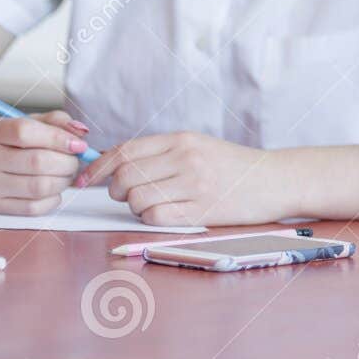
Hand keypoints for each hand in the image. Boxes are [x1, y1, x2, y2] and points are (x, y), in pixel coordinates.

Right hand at [0, 110, 88, 215]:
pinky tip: (53, 190)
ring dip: (63, 181)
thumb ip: (54, 122)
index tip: (78, 144)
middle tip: (76, 161)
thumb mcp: (22, 122)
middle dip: (68, 162)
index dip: (59, 138)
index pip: (27, 132)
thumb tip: (81, 132)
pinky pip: (32, 208)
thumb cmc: (1, 142)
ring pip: (38, 187)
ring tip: (66, 174)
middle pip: (38, 162)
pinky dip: (53, 199)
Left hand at [75, 131, 280, 226]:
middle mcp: (185, 158)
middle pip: (124, 175)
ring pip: (136, 198)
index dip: (96, 167)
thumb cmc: (235, 166)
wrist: (276, 179)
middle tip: (126, 196)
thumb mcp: (198, 147)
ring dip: (135, 206)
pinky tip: (167, 214)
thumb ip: (161, 154)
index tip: (83, 180)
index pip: (124, 151)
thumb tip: (114, 165)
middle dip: (115, 190)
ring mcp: (193, 184)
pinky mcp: (201, 210)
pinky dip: (150, 219)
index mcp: (181, 139)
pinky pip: (155, 217)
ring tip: (154, 204)